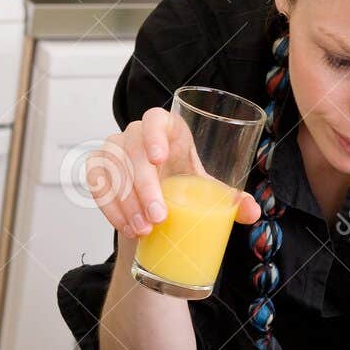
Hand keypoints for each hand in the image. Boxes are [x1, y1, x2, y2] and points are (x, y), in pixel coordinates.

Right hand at [87, 106, 261, 237]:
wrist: (159, 204)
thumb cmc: (186, 188)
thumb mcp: (209, 192)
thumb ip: (231, 200)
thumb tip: (252, 212)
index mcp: (170, 132)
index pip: (156, 118)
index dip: (154, 134)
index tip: (159, 159)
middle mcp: (138, 135)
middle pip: (134, 150)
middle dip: (144, 186)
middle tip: (159, 217)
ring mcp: (115, 150)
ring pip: (113, 169)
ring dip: (127, 202)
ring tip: (144, 230)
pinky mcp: (98, 168)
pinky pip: (97, 183)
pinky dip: (110, 207)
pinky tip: (125, 227)